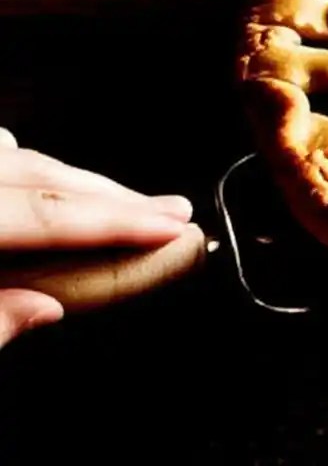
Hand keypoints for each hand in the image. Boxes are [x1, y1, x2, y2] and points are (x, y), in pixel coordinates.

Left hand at [0, 127, 194, 347]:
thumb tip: (42, 310)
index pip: (44, 212)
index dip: (114, 221)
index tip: (172, 228)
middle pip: (39, 179)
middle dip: (114, 197)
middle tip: (173, 212)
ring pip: (14, 157)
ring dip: (77, 181)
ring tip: (126, 200)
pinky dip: (23, 165)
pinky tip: (39, 173)